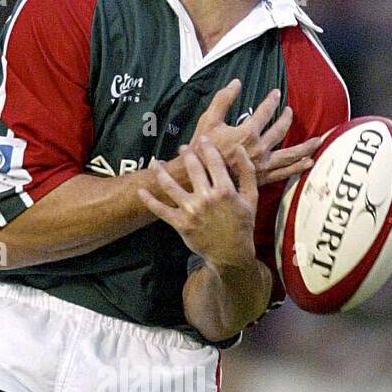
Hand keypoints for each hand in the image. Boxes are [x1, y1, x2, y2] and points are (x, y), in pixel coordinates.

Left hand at [138, 138, 257, 270]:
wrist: (231, 253)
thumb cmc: (242, 224)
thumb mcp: (251, 198)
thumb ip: (246, 172)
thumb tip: (240, 148)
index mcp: (224, 190)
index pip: (213, 161)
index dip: (207, 147)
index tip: (202, 139)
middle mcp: (206, 198)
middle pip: (192, 168)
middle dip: (186, 154)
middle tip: (182, 148)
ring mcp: (191, 211)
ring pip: (171, 185)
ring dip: (160, 171)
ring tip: (155, 162)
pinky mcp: (180, 224)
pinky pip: (161, 210)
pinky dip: (149, 200)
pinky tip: (141, 191)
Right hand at [189, 78, 323, 186]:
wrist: (196, 178)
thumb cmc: (201, 149)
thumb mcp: (209, 120)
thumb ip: (223, 99)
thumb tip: (237, 82)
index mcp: (247, 133)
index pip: (265, 112)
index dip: (271, 100)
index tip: (276, 93)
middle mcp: (259, 149)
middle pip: (280, 130)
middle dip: (286, 118)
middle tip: (289, 111)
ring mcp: (262, 165)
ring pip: (289, 154)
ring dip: (304, 146)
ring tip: (318, 140)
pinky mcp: (262, 178)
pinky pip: (283, 172)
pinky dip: (297, 167)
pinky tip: (309, 162)